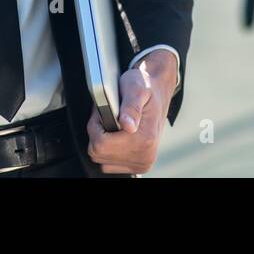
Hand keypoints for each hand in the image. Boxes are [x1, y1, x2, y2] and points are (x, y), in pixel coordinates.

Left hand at [85, 50, 175, 173]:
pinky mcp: (138, 165)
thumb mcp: (136, 88)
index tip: (102, 111)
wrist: (158, 93)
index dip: (95, 125)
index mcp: (144, 139)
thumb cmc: (145, 88)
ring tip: (112, 124)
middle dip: (97, 133)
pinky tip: (116, 135)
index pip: (100, 144)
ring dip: (101, 141)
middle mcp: (145, 155)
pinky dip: (108, 150)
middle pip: (98, 153)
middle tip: (108, 116)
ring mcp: (142, 163)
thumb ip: (131, 107)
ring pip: (101, 159)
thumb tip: (128, 125)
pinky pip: (108, 165)